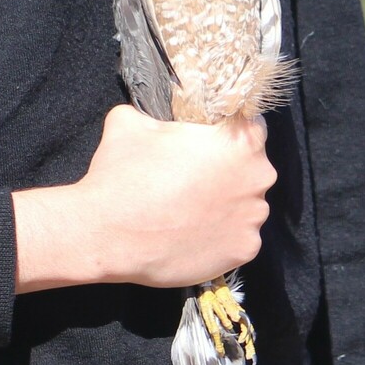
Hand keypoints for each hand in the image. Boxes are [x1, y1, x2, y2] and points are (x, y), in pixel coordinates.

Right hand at [12, 105, 275, 292]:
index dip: (229, 135)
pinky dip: (221, 237)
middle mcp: (257, 178)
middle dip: (229, 172)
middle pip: (252, 169)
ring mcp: (252, 218)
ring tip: (191, 210)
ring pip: (247, 205)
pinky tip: (193, 233)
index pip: (251, 127)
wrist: (107, 236)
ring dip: (227, 205)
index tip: (210, 146)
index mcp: (239, 141)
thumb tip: (150, 115)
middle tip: (194, 180)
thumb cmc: (123, 175)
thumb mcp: (129, 122)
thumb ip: (153, 113)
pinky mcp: (243, 251)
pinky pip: (239, 238)